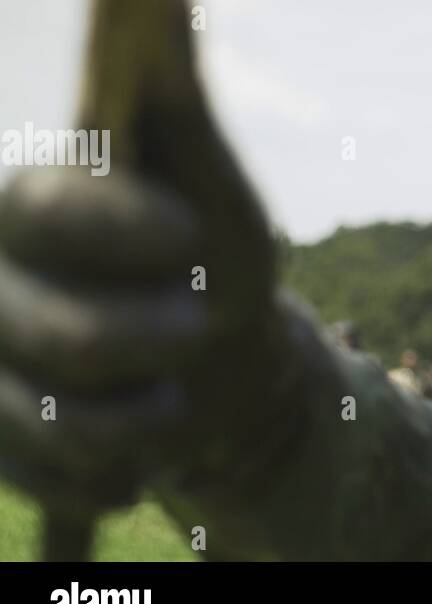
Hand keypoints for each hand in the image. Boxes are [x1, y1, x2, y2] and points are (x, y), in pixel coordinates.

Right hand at [0, 0, 277, 515]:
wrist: (213, 353)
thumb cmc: (212, 255)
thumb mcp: (207, 179)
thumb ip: (174, 103)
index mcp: (33, 204)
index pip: (45, 210)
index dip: (117, 227)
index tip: (190, 234)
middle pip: (48, 328)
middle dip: (141, 336)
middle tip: (199, 325)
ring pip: (45, 416)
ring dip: (133, 419)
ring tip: (178, 403)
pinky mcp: (4, 438)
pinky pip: (39, 476)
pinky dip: (102, 475)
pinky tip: (140, 463)